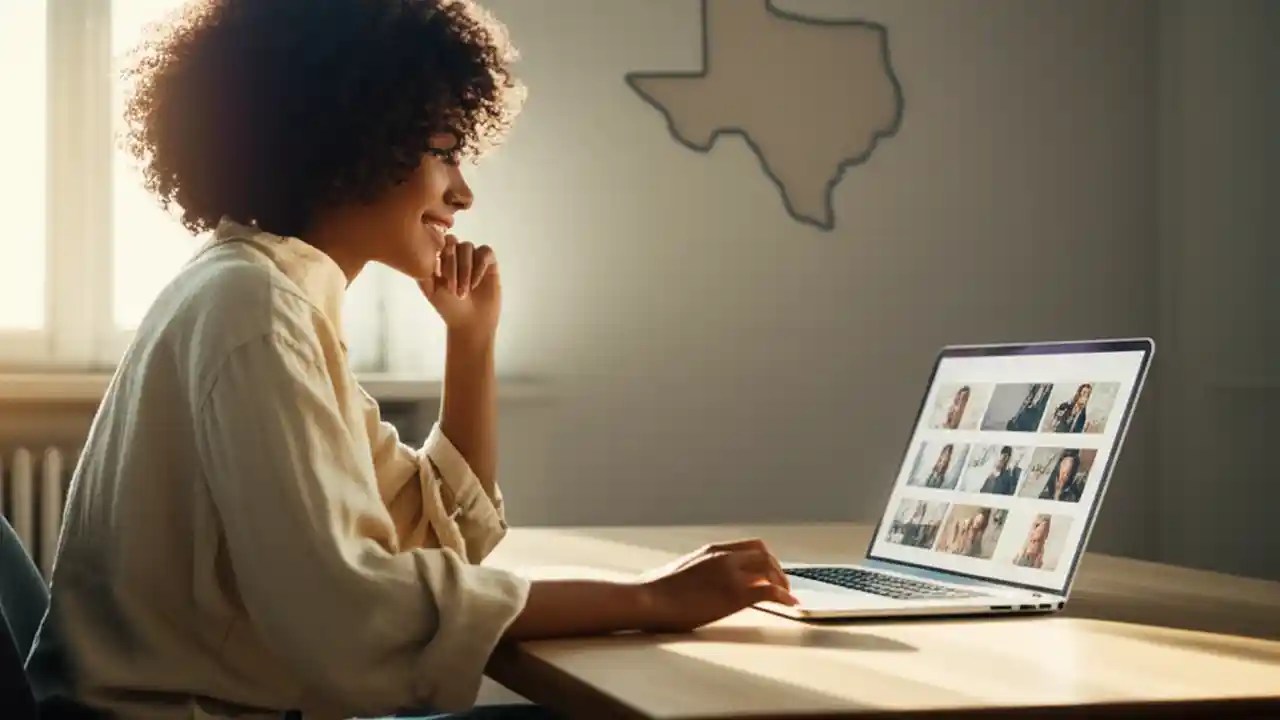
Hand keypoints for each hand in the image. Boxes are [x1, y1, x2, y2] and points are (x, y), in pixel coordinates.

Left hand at [418, 234, 499, 336]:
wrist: (471, 322)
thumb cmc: (449, 307)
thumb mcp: (430, 289)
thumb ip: (423, 270)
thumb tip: (420, 252)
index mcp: (441, 257)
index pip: (438, 242)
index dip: (439, 256)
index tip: (439, 276)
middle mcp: (457, 254)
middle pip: (453, 242)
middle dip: (452, 265)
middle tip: (452, 289)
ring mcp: (473, 256)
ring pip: (468, 247)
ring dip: (465, 269)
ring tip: (464, 291)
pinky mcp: (489, 262)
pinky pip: (485, 253)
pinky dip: (480, 267)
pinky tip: (475, 284)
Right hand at [636, 539, 798, 632]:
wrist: (647, 599)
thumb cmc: (655, 590)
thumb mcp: (681, 570)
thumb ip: (698, 570)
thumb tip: (700, 581)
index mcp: (711, 550)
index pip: (750, 546)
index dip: (765, 558)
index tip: (769, 570)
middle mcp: (723, 557)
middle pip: (764, 554)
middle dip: (777, 569)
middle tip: (782, 583)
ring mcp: (730, 574)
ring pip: (769, 569)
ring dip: (782, 582)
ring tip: (787, 595)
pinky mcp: (733, 594)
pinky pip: (768, 592)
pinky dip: (783, 596)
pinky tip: (789, 604)